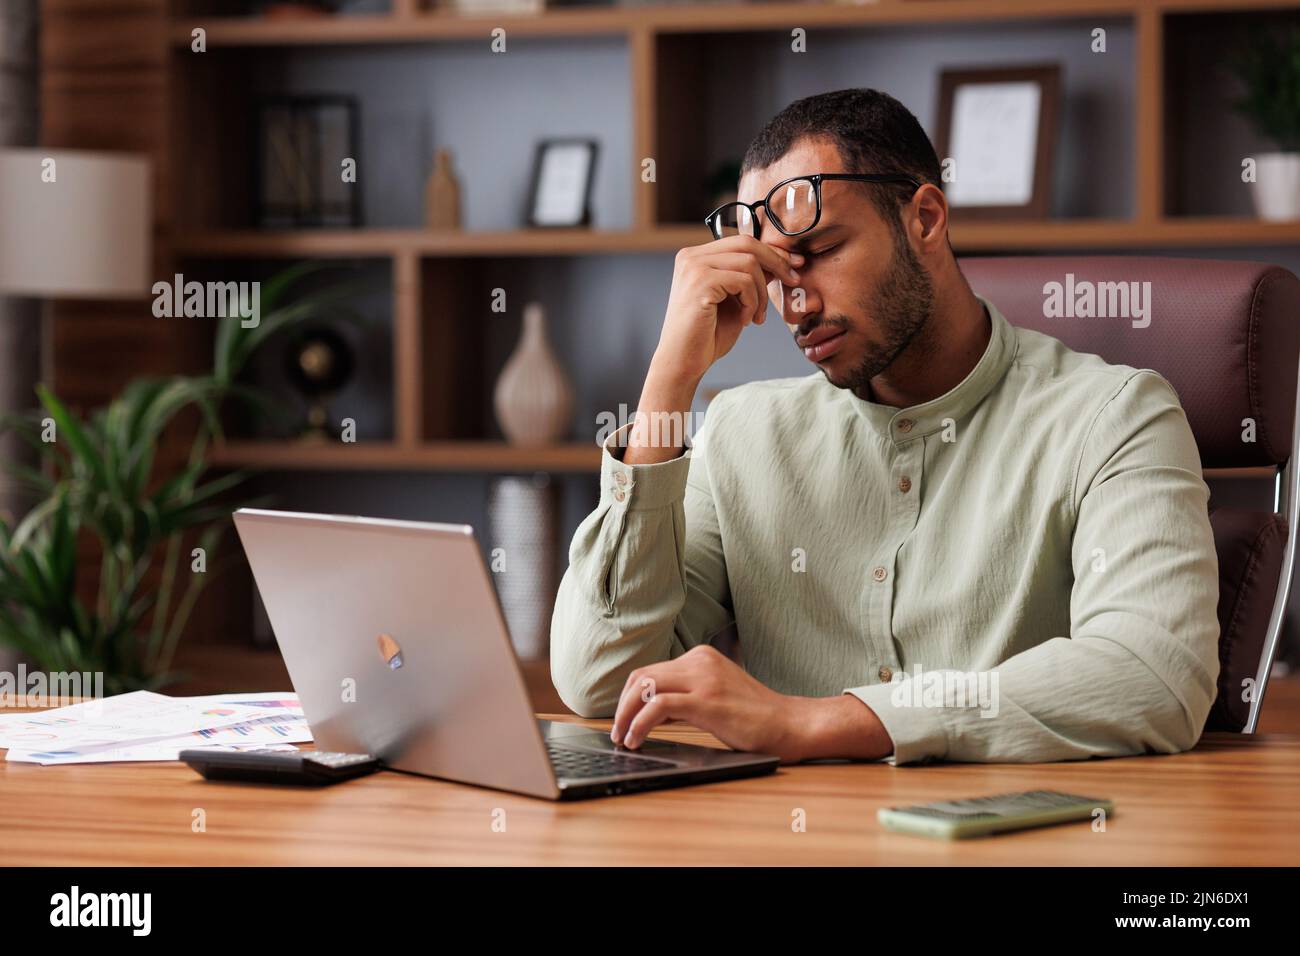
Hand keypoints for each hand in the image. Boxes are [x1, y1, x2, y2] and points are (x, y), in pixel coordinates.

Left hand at [608, 645, 892, 762]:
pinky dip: (640, 723)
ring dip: (626, 715)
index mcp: (701, 657)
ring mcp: (703, 678)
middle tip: (618, 731)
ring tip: (624, 738)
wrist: (790, 724)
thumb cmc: (755, 717)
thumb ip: (686, 696)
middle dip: (622, 706)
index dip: (630, 697)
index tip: (623, 720)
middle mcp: (700, 660)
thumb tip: (649, 712)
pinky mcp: (707, 700)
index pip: (650, 671)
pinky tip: (637, 740)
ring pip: (644, 687)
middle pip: (641, 676)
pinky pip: (658, 706)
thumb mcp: (715, 696)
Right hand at [651, 236, 802, 387]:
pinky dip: (752, 302)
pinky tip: (745, 321)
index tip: (794, 265)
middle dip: (777, 262)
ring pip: (749, 263)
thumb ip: (751, 278)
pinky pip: (744, 281)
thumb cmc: (707, 335)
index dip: (772, 251)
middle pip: (747, 243)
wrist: (683, 362)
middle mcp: (691, 257)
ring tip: (756, 316)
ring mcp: (693, 267)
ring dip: (762, 293)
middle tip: (794, 280)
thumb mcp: (736, 300)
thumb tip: (782, 261)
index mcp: (696, 257)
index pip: (741, 242)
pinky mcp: (700, 282)